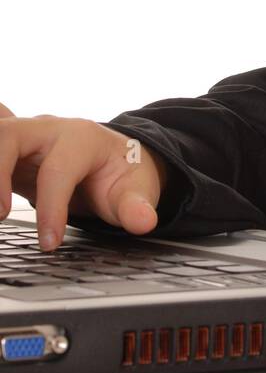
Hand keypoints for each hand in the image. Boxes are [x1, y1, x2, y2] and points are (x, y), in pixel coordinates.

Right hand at [0, 102, 169, 249]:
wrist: (114, 157)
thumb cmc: (123, 171)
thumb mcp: (136, 188)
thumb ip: (137, 206)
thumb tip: (143, 221)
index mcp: (82, 138)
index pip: (58, 170)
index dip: (50, 208)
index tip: (50, 242)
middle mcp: (48, 130)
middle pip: (10, 136)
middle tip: (1, 215)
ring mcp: (26, 139)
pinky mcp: (10, 155)